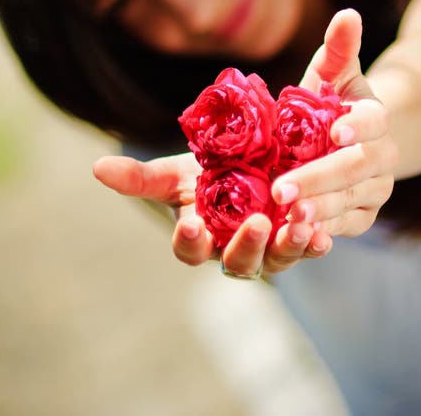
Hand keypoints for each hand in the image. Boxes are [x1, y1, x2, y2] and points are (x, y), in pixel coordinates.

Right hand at [92, 152, 330, 276]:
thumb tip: (96, 167)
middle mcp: (235, 249)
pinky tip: (324, 233)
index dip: (191, 241)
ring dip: (290, 243)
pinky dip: (317, 242)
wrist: (255, 157)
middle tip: (257, 223)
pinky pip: (310, 247)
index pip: (191, 250)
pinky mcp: (302, 236)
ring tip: (301, 223)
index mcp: (202, 237)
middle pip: (240, 262)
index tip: (191, 224)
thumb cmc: (208, 170)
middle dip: (248, 246)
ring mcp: (271, 247)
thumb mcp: (177, 171)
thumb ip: (140, 177)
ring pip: (279, 258)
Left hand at [270, 8, 397, 239]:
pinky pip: (347, 227)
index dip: (357, 124)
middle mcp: (383, 156)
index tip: (334, 131)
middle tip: (282, 189)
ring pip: (351, 202)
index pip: (373, 120)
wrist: (344, 139)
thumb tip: (348, 13)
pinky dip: (326, 234)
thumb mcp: (331, 73)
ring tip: (288, 216)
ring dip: (321, 211)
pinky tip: (300, 237)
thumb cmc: (328, 100)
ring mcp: (375, 189)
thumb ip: (340, 47)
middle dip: (321, 179)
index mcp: (376, 117)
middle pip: (357, 168)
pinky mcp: (363, 216)